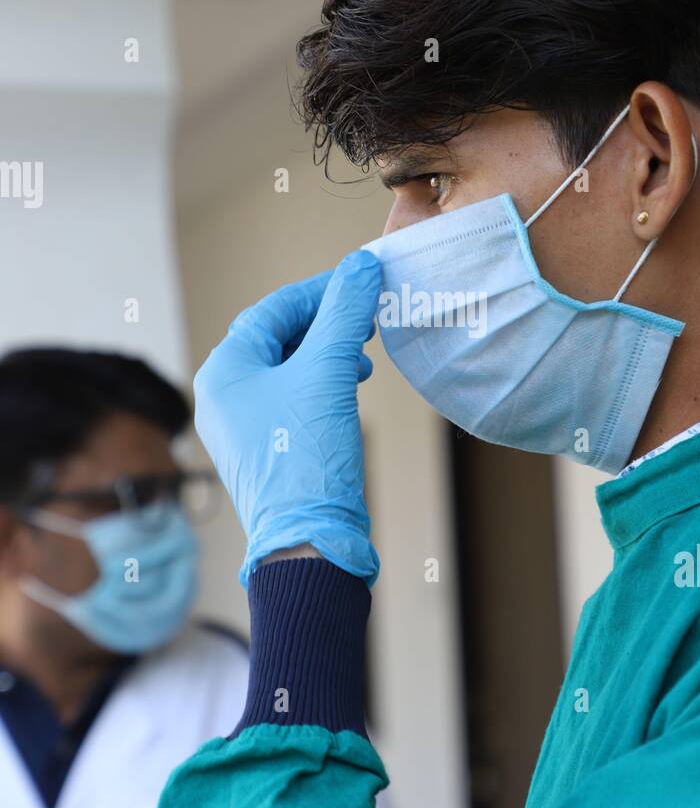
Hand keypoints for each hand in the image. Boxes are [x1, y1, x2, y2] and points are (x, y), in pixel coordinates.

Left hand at [193, 250, 382, 588]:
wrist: (310, 541)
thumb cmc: (307, 456)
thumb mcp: (330, 371)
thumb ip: (346, 313)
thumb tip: (363, 266)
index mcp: (224, 371)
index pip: (275, 310)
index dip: (323, 290)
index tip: (364, 280)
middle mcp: (223, 397)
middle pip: (280, 338)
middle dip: (327, 324)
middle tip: (367, 316)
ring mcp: (243, 427)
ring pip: (290, 370)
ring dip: (330, 355)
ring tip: (365, 355)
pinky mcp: (267, 451)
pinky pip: (294, 400)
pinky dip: (325, 385)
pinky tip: (352, 388)